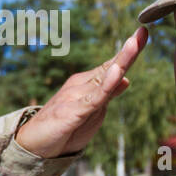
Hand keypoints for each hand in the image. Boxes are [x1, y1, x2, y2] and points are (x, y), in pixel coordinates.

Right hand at [15, 27, 148, 157]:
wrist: (32, 144)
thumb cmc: (63, 130)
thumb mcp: (92, 113)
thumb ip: (107, 95)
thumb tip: (127, 79)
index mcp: (86, 84)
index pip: (111, 66)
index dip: (129, 52)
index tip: (144, 33)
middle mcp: (80, 85)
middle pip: (110, 67)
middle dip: (128, 50)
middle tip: (143, 31)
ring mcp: (75, 97)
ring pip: (104, 78)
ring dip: (120, 61)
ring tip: (134, 43)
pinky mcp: (72, 112)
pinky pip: (94, 98)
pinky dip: (107, 85)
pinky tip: (118, 73)